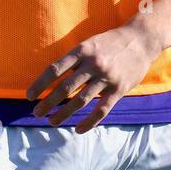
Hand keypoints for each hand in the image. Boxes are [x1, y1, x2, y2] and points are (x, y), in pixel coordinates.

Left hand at [25, 21, 162, 133]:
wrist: (141, 40)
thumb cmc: (110, 42)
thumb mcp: (89, 43)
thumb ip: (73, 59)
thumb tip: (53, 77)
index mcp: (82, 50)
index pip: (55, 69)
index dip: (40, 84)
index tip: (29, 95)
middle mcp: (93, 64)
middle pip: (65, 88)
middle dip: (48, 103)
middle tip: (36, 113)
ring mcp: (106, 77)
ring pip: (80, 101)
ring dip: (64, 114)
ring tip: (52, 122)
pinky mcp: (119, 89)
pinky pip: (101, 110)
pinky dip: (89, 122)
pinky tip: (78, 129)